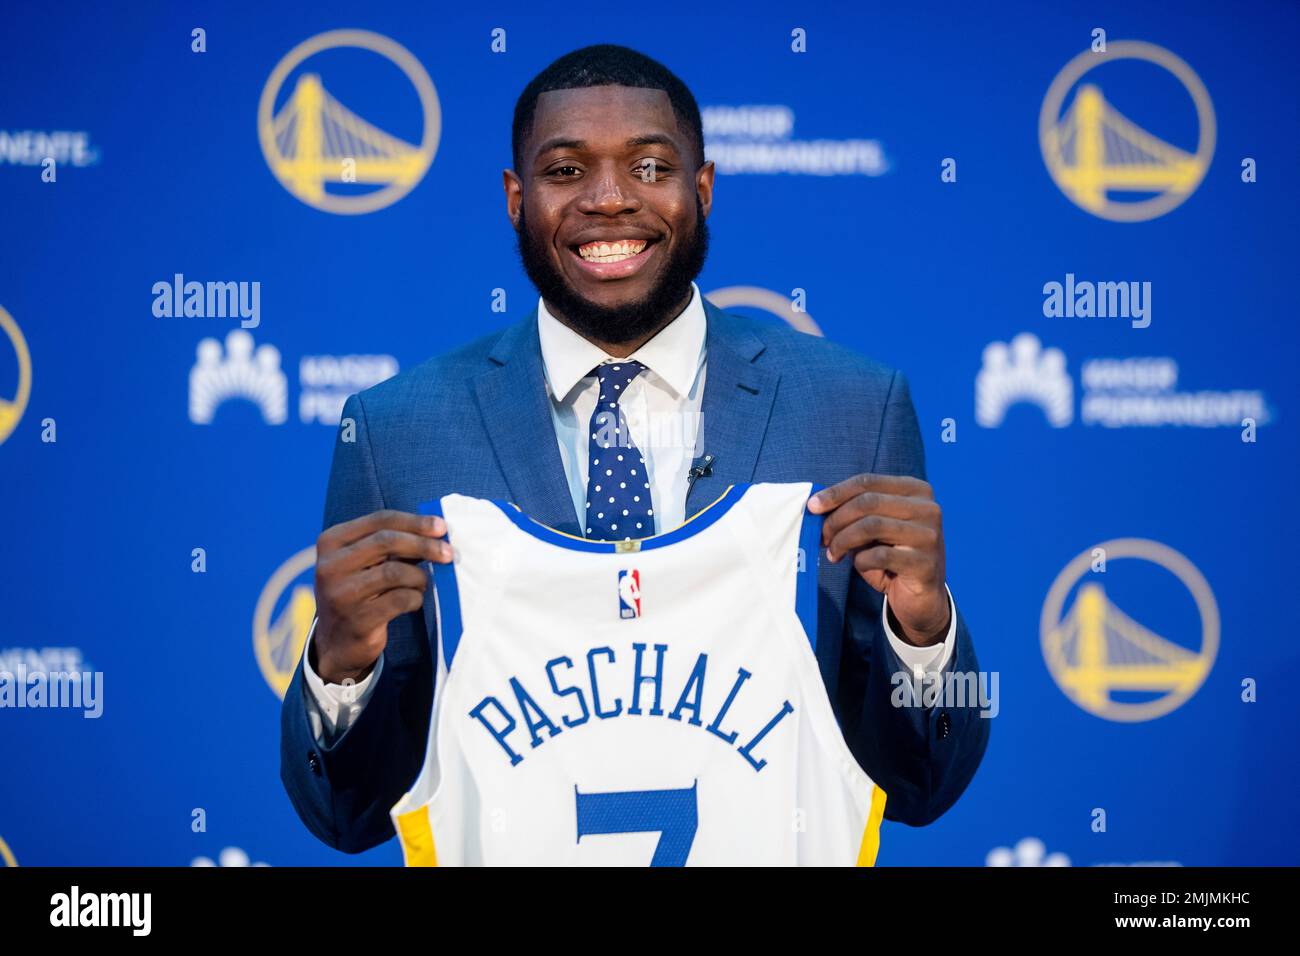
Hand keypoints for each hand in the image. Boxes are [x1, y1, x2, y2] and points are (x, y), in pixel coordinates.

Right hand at [313, 510, 451, 683]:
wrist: (336, 643)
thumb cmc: (360, 592)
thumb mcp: (366, 562)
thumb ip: (393, 544)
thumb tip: (437, 531)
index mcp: (331, 541)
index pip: (380, 520)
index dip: (415, 522)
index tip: (442, 527)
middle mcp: (330, 565)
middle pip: (387, 541)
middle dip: (424, 545)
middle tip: (449, 554)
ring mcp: (341, 594)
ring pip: (395, 571)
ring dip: (419, 576)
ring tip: (422, 583)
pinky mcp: (357, 619)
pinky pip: (399, 599)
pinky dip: (415, 598)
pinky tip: (414, 601)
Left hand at [808, 474, 949, 645]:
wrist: (920, 598)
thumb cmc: (892, 557)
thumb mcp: (872, 529)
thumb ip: (853, 513)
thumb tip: (817, 506)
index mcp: (916, 490)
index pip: (869, 481)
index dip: (836, 492)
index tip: (813, 506)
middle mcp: (928, 508)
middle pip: (868, 502)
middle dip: (837, 519)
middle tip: (822, 536)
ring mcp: (930, 535)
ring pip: (872, 525)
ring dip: (843, 540)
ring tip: (834, 553)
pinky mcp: (925, 562)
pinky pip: (880, 555)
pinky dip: (861, 560)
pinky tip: (859, 566)